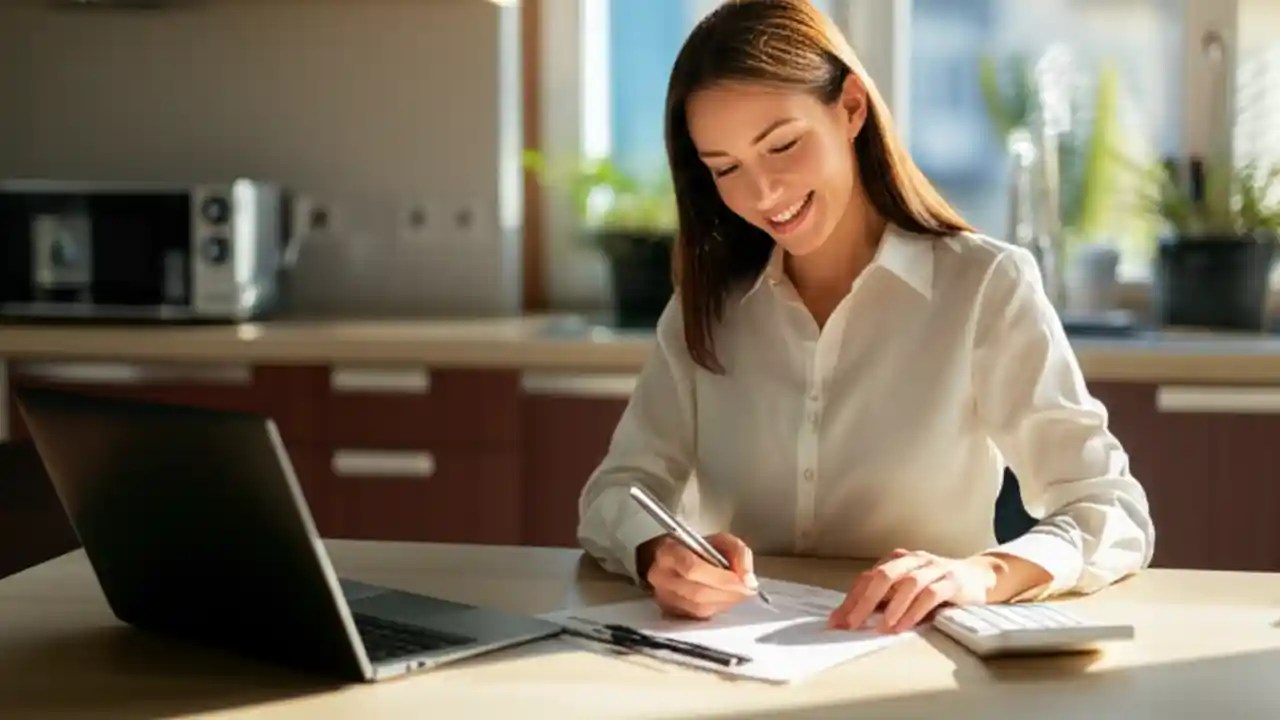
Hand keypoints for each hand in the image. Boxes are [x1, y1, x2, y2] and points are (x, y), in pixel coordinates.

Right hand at [638, 532, 758, 619]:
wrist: (671, 562)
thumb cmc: (697, 549)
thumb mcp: (720, 541)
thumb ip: (738, 553)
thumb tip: (748, 579)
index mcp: (669, 552)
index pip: (692, 568)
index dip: (721, 578)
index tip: (742, 581)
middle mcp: (661, 577)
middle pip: (697, 592)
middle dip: (727, 594)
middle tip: (746, 590)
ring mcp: (663, 598)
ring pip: (698, 608)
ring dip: (724, 603)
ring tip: (738, 594)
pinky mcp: (670, 614)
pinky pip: (698, 618)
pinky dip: (716, 610)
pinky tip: (724, 600)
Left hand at [827, 549, 1000, 633]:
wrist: (979, 576)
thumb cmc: (937, 585)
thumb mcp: (907, 588)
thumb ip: (884, 598)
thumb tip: (851, 617)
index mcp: (897, 559)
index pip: (868, 577)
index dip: (850, 599)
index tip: (836, 621)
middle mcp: (913, 559)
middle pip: (883, 577)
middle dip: (864, 602)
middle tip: (851, 624)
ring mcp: (933, 568)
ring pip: (907, 583)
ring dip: (892, 607)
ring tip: (881, 628)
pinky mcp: (952, 581)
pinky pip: (930, 594)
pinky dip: (914, 611)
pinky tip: (904, 625)